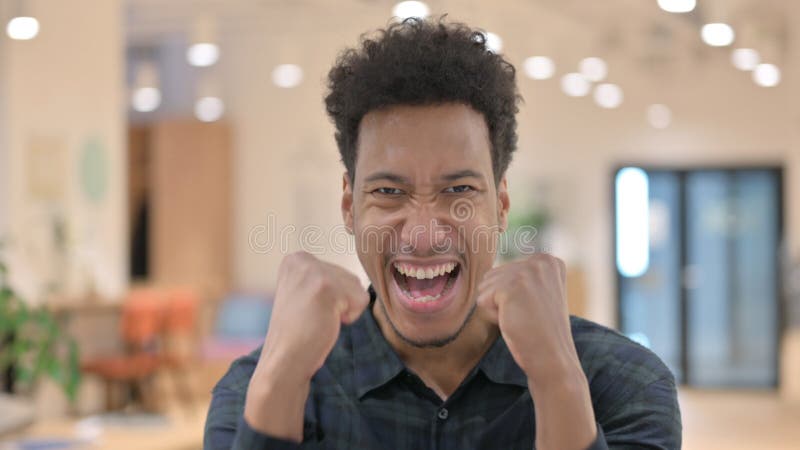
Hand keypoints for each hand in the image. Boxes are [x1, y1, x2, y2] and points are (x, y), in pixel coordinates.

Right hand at [244, 251, 368, 440]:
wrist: (283, 361)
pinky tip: (324, 323)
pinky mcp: (325, 286)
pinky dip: (349, 317)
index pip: (341, 273)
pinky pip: (361, 300)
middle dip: (341, 303)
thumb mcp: (307, 293)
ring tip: (318, 319)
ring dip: (345, 310)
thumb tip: (359, 274)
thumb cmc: (300, 333)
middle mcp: (302, 259)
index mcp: (295, 259)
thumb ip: (326, 278)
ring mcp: (313, 271)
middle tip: (314, 317)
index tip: (310, 310)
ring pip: (358, 288)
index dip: (334, 298)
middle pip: (352, 278)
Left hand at [477, 253, 596, 449]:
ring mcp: (527, 271)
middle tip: (526, 316)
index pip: (504, 271)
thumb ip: (518, 278)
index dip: (510, 296)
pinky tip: (515, 322)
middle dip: (501, 301)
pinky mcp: (512, 286)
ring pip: (485, 287)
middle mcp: (540, 260)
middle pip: (492, 276)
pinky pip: (482, 299)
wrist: (552, 359)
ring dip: (496, 308)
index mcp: (548, 261)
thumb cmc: (540, 332)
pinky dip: (493, 316)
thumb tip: (488, 273)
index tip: (533, 309)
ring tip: (521, 319)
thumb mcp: (535, 295)